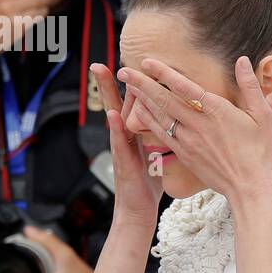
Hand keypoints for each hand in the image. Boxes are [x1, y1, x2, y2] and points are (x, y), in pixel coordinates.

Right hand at [91, 62, 163, 226]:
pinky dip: (116, 128)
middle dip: (107, 84)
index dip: (128, 84)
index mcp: (133, 132)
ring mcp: (120, 148)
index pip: (130, 103)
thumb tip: (173, 121)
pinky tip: (112, 115)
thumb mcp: (156, 152)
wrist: (139, 210)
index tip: (125, 63)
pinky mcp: (123, 162)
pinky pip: (119, 142)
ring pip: (114, 116)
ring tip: (101, 74)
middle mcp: (123, 136)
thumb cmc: (149, 182)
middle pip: (116, 103)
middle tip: (98, 62)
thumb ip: (159, 135)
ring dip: (107, 95)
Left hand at [119, 56, 271, 203]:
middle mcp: (198, 125)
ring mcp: (189, 141)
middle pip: (164, 100)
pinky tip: (140, 114)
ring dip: (142, 101)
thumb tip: (241, 60)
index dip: (164, 73)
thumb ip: (250, 86)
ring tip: (127, 88)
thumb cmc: (262, 152)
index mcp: (217, 111)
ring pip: (159, 117)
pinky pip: (162, 135)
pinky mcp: (185, 155)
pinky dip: (149, 122)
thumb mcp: (263, 116)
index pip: (184, 87)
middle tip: (124, 71)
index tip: (147, 61)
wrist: (251, 189)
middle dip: (142, 84)